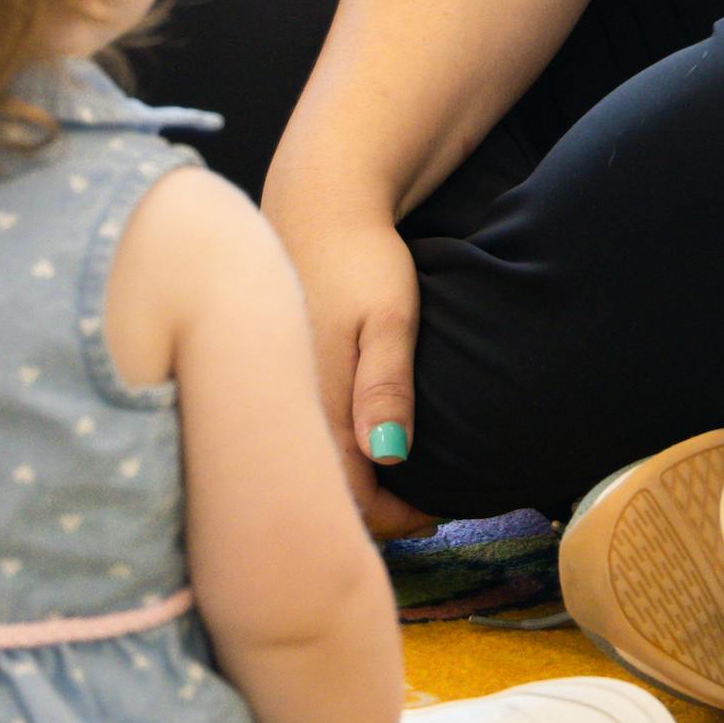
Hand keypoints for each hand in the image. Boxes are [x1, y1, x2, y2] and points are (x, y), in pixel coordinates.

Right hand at [267, 179, 422, 499]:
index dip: (398, 518)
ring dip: (359, 483)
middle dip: (377, 511)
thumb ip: (386, 387)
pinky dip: (341, 453)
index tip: (441, 510)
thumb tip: (387, 458)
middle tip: (430, 504)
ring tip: (408, 480)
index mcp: (314, 404)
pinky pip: (309, 436)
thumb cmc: (359, 257)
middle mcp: (289, 408)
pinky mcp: (284, 376)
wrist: (320, 205)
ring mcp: (282, 392)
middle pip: (328, 492)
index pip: (351, 499)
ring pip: (317, 466)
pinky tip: (371, 442)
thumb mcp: (387, 318)